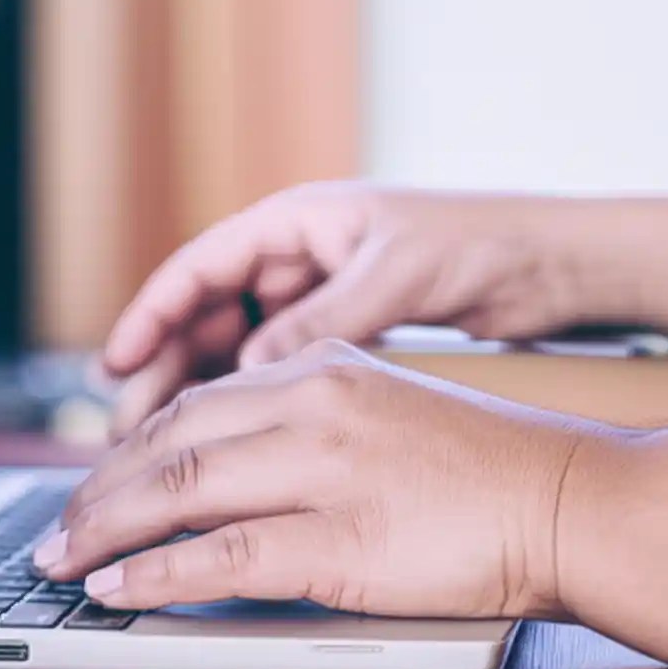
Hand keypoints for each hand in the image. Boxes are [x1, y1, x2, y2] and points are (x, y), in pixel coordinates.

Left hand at [36, 340, 598, 618]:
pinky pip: (223, 553)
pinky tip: (118, 585)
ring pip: (180, 488)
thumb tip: (219, 467)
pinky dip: (157, 571)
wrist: (567, 496)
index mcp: (316, 368)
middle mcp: (311, 404)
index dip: (128, 449)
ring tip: (64, 558)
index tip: (94, 485)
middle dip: (98, 490)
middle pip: (170, 441)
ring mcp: (324, 467)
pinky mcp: (342, 535)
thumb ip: (296, 426)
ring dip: (107, 528)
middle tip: (58, 528)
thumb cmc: (474, 467)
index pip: (192, 403)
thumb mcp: (372, 412)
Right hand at [103, 182, 588, 435]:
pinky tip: (223, 440)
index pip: (200, 268)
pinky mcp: (338, 336)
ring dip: (196, 391)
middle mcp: (294, 259)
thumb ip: (320, 320)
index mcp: (296, 223)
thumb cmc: (479, 245)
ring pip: (232, 348)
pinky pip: (270, 370)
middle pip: (205, 316)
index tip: (116, 361)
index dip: (151, 314)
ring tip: (161, 445)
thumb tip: (249, 368)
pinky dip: (242, 401)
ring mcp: (314, 298)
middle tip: (127, 425)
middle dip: (164, 367)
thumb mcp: (393, 277)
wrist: (551, 265)